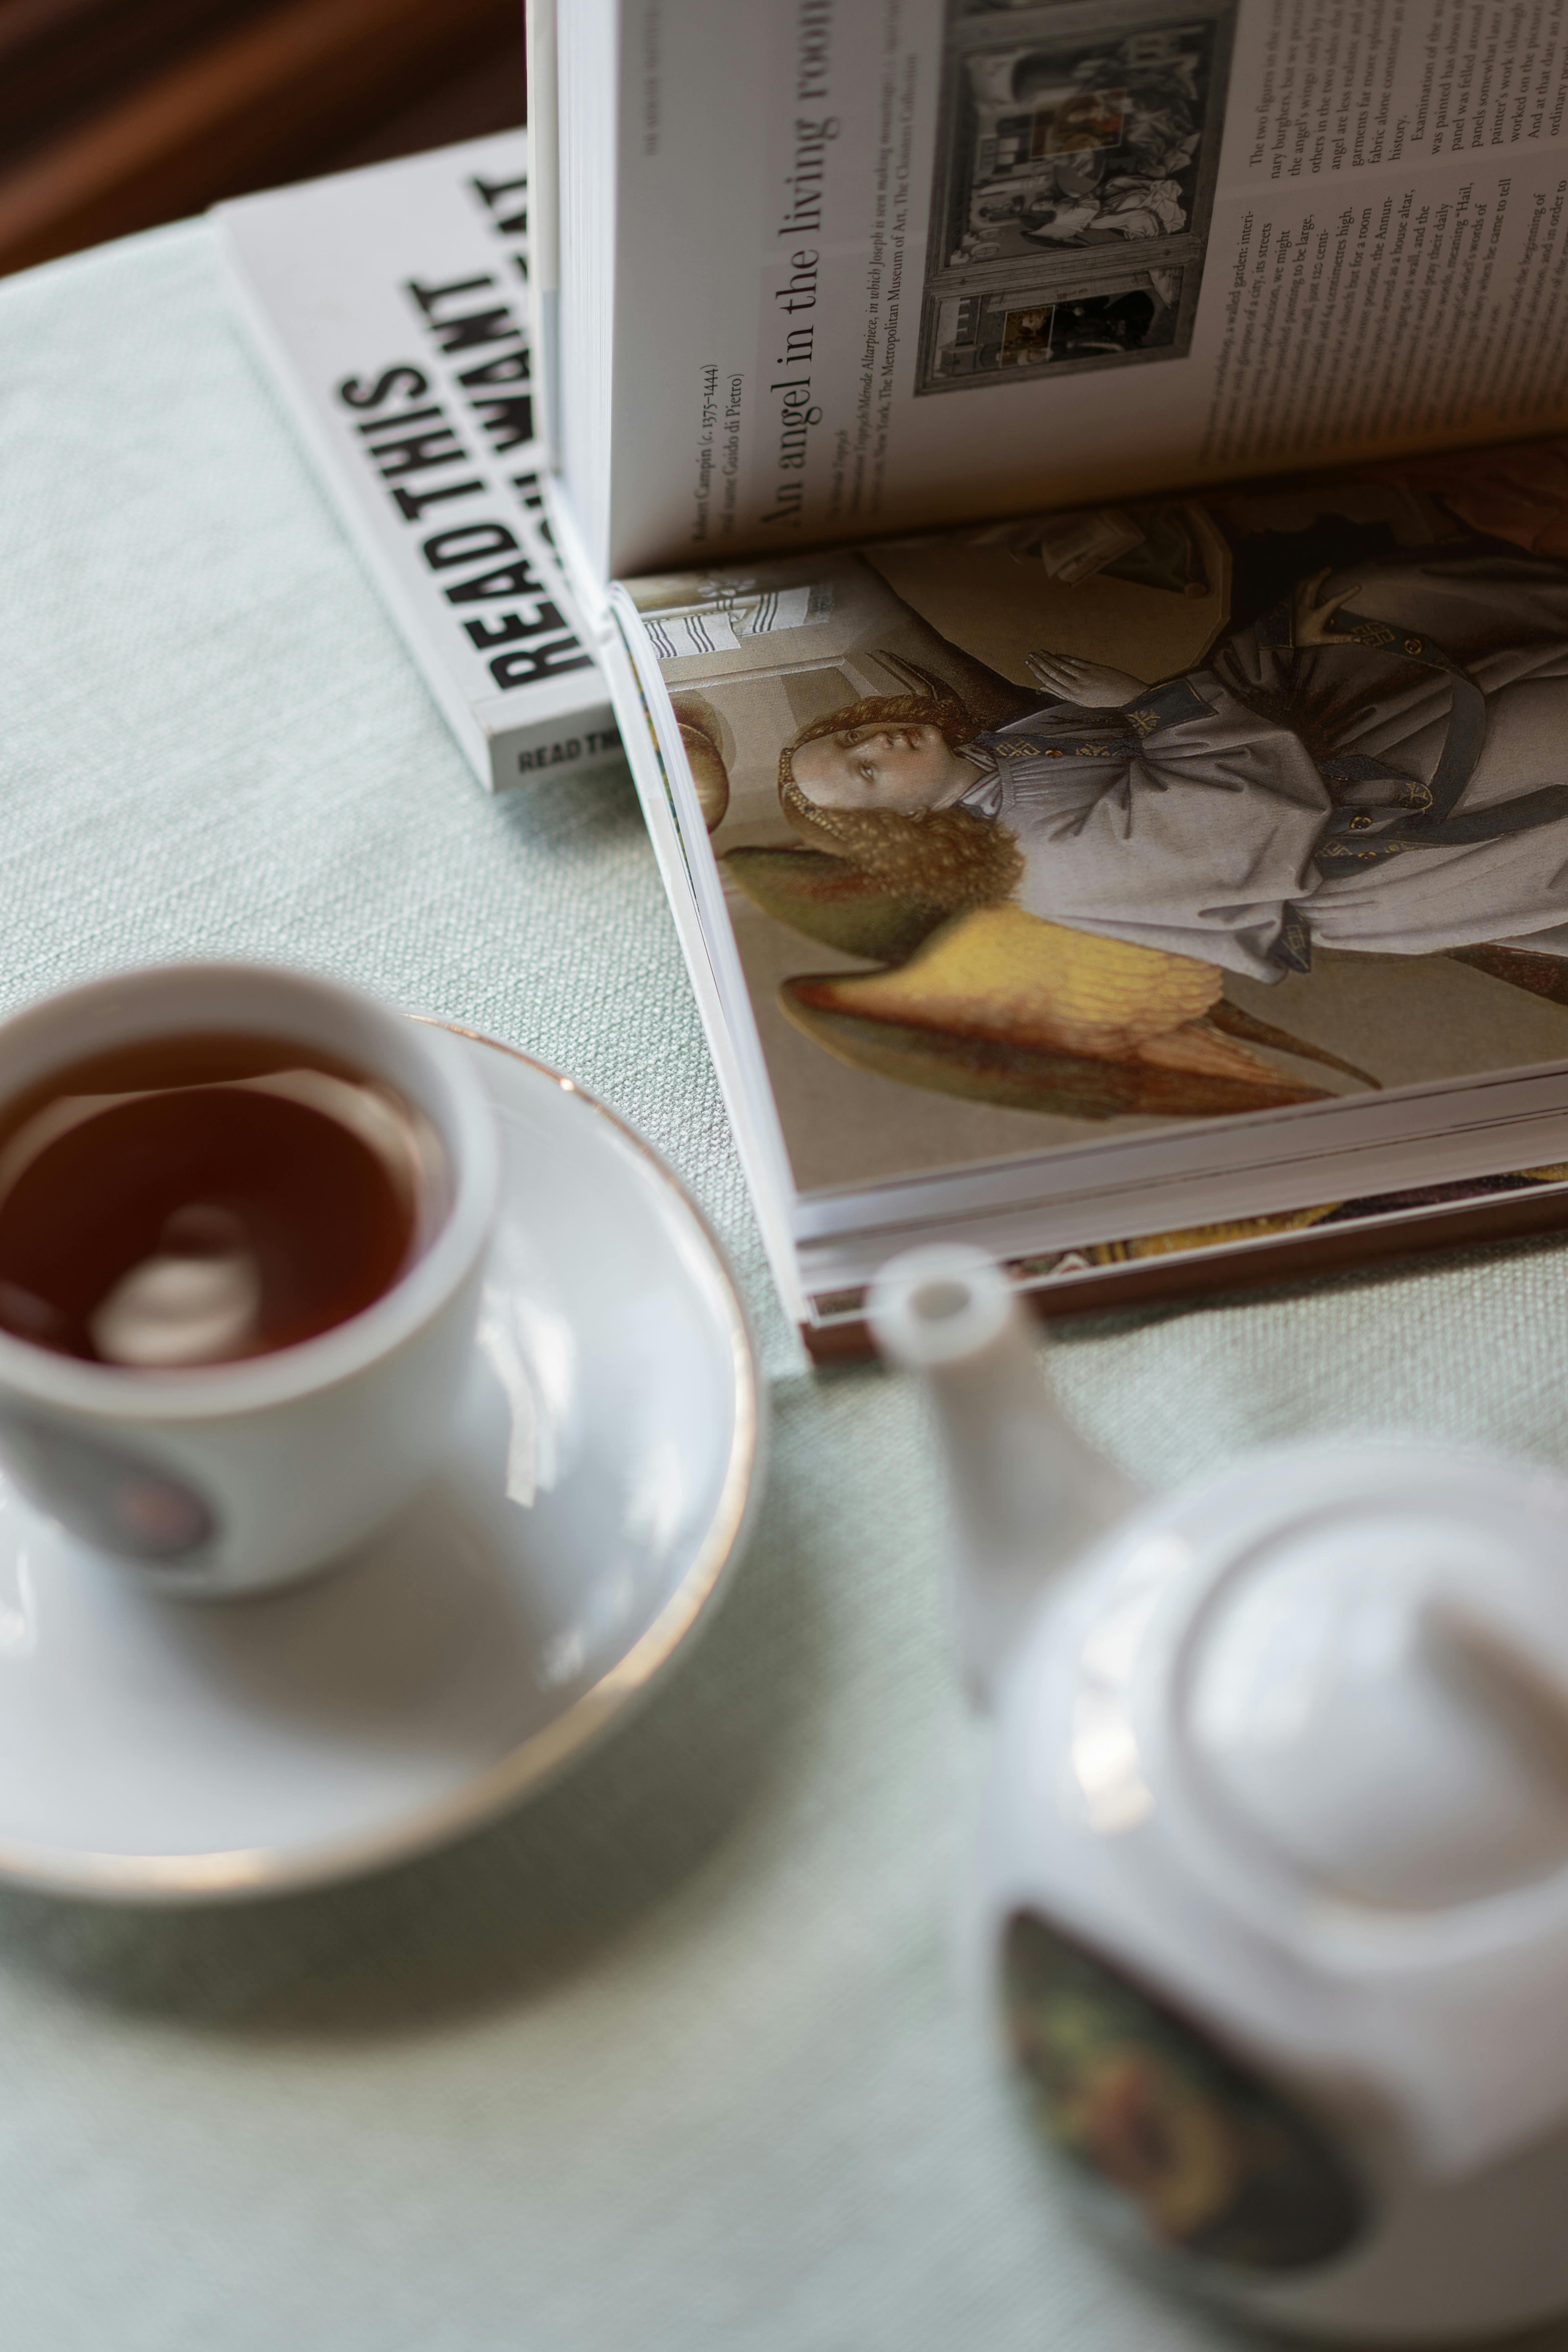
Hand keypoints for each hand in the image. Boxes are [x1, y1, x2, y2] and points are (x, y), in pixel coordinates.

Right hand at [1025, 650, 1142, 705]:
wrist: (1125, 695)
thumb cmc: (1102, 699)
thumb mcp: (1081, 701)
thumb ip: (1062, 693)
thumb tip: (1042, 689)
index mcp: (1073, 696)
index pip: (1049, 683)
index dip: (1037, 672)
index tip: (1028, 664)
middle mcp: (1076, 687)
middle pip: (1052, 673)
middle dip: (1039, 663)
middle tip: (1028, 655)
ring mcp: (1084, 676)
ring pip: (1061, 666)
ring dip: (1048, 658)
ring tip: (1038, 652)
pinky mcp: (1092, 668)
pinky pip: (1074, 661)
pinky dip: (1063, 657)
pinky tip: (1055, 653)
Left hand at [1292, 567, 1361, 645]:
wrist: (1283, 645)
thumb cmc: (1304, 643)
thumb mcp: (1322, 640)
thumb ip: (1340, 638)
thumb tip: (1358, 639)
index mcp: (1315, 616)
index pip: (1334, 602)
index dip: (1347, 594)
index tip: (1357, 587)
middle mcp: (1304, 608)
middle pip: (1313, 586)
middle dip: (1321, 575)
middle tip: (1329, 569)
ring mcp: (1295, 605)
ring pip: (1302, 585)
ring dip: (1312, 577)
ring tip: (1320, 572)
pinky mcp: (1289, 605)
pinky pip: (1295, 589)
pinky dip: (1302, 582)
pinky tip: (1307, 579)